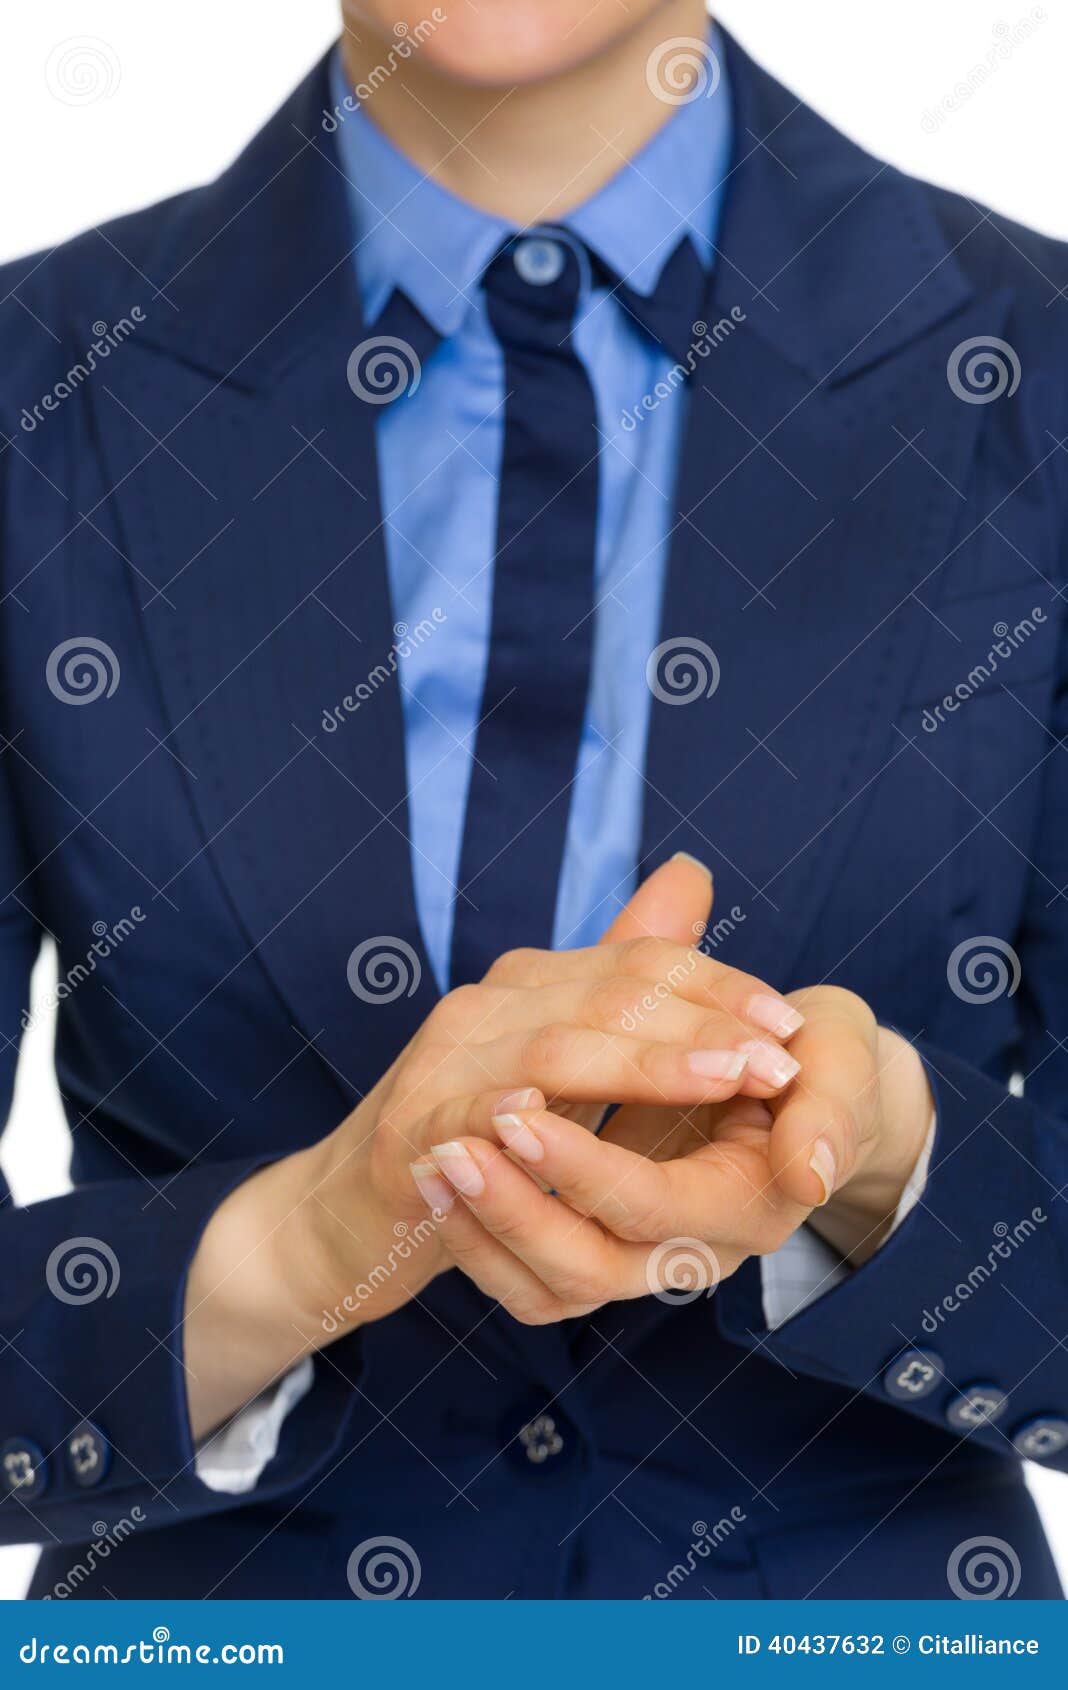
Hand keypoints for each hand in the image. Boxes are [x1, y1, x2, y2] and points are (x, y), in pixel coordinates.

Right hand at [183, 857, 802, 1434]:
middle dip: (708, 1024)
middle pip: (612, 992)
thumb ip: (623, 979)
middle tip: (784, 1057)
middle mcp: (488, 1006)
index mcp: (531, 984)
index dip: (720, 986)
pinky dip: (527, 1118)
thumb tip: (692, 875)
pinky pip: (474, 1116)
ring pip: (560, 1047)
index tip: (792, 1022)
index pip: (640, 960)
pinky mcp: (407, 1133)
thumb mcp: (557, 1058)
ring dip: (654, 1065)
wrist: (345, 1210)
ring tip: (731, 1080)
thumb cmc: (467, 1136)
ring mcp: (443, 1064)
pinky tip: (588, 1127)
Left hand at [412, 996, 933, 1322]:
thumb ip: (831, 1107)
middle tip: (449, 1144)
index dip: (585, 1169)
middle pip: (590, 1263)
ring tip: (430, 1159)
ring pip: (552, 1282)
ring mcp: (645, 1256)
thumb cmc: (823, 1063)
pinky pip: (531, 1277)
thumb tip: (808, 1171)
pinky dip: (480, 1236)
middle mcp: (694, 1249)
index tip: (519, 1112)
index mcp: (750, 1206)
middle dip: (516, 1205)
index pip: (653, 1208)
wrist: (807, 1085)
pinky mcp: (606, 1245)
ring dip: (486, 1224)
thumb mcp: (842, 1064)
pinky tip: (438, 1178)